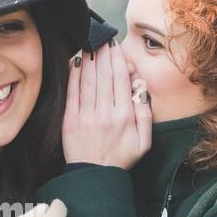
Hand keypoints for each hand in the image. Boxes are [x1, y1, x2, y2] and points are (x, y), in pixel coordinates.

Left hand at [62, 39, 151, 168]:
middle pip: (104, 76)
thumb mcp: (144, 142)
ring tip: (90, 44)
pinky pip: (72, 93)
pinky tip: (75, 62)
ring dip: (89, 60)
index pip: (120, 80)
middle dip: (102, 54)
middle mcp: (105, 114)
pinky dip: (73, 76)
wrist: (94, 178)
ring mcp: (86, 117)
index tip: (115, 46)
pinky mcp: (70, 121)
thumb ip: (146, 115)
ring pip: (88, 81)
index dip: (117, 60)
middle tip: (101, 38)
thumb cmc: (120, 158)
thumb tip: (141, 90)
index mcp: (124, 117)